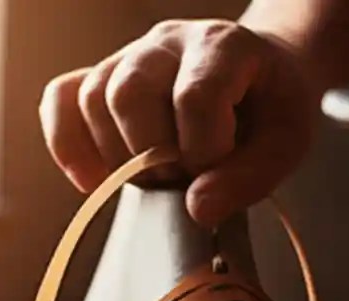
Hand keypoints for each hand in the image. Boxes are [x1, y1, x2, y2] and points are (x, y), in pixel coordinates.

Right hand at [40, 20, 318, 226]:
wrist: (262, 77)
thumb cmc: (272, 108)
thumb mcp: (288, 142)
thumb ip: (251, 177)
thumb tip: (197, 210)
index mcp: (222, 46)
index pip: (194, 97)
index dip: (202, 151)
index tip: (215, 176)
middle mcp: (168, 42)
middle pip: (129, 93)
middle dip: (152, 156)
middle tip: (181, 181)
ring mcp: (129, 55)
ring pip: (92, 99)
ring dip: (118, 158)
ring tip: (156, 179)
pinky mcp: (102, 77)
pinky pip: (60, 99)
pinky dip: (68, 145)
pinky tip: (94, 181)